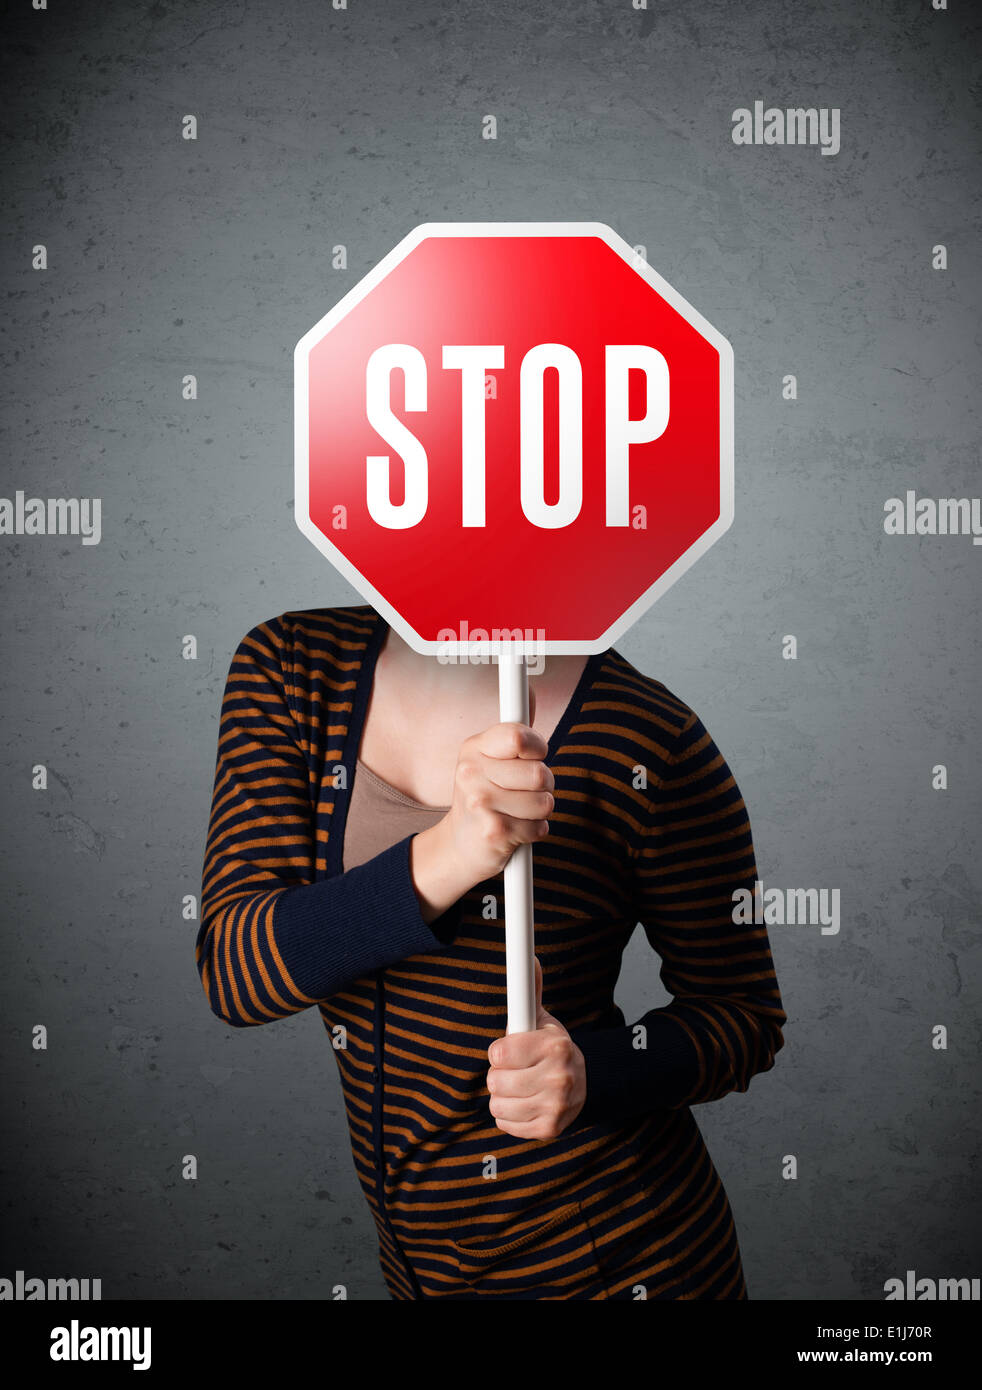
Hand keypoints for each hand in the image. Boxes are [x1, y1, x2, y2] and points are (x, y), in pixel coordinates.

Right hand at [410, 686, 553, 920]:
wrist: (459, 845)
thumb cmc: (484, 798)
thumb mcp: (490, 760)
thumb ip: (514, 734)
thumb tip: (530, 691)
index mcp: (473, 748)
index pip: (518, 736)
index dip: (537, 748)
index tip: (532, 756)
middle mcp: (471, 773)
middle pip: (539, 773)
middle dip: (544, 786)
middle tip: (525, 792)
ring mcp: (480, 803)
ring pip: (544, 802)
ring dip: (541, 811)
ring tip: (519, 812)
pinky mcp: (493, 832)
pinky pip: (539, 827)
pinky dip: (535, 832)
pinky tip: (516, 831)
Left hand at [486, 957, 585, 1139]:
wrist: (585, 1085)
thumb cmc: (553, 1050)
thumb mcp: (543, 1020)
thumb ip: (530, 991)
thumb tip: (529, 959)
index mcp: (555, 1046)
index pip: (498, 1053)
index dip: (499, 1051)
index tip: (510, 1051)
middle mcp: (559, 1077)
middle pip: (494, 1081)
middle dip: (499, 1074)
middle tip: (516, 1070)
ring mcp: (556, 1106)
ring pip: (497, 1105)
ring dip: (502, 1097)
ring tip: (519, 1087)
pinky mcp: (549, 1129)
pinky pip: (505, 1124)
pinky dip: (509, 1116)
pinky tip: (525, 1104)